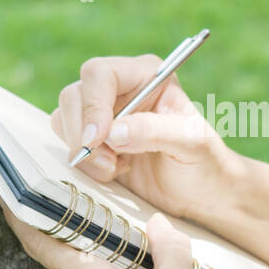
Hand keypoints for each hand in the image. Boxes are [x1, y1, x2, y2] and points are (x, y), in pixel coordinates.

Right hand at [52, 54, 239, 221]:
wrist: (200, 195)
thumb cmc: (204, 163)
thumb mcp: (192, 143)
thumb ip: (155, 131)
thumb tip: (113, 132)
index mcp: (146, 75)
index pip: (100, 73)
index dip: (93, 104)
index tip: (99, 139)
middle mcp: (119, 89)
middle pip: (74, 96)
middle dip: (84, 134)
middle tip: (110, 163)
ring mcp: (103, 115)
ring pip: (64, 119)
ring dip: (84, 151)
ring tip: (117, 168)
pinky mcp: (93, 141)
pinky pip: (67, 143)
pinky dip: (84, 162)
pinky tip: (114, 171)